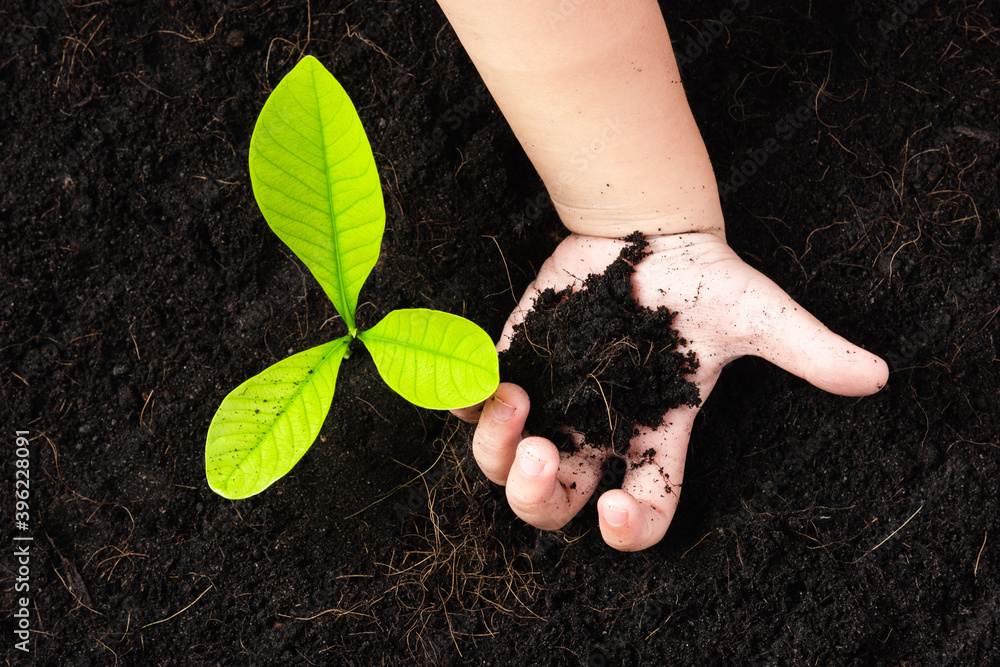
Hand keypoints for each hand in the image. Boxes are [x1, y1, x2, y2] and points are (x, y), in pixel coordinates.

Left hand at [455, 231, 887, 550]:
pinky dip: (464, 404)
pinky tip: (477, 380)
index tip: (614, 506)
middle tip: (542, 453)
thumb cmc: (703, 279)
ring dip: (497, 452)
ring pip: (505, 466)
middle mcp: (596, 429)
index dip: (627, 526)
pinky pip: (474, 406)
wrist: (646, 231)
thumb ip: (805, 349)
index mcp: (653, 434)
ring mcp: (552, 401)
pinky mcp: (518, 364)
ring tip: (511, 406)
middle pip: (555, 505)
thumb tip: (875, 376)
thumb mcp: (755, 315)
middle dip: (539, 498)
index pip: (642, 507)